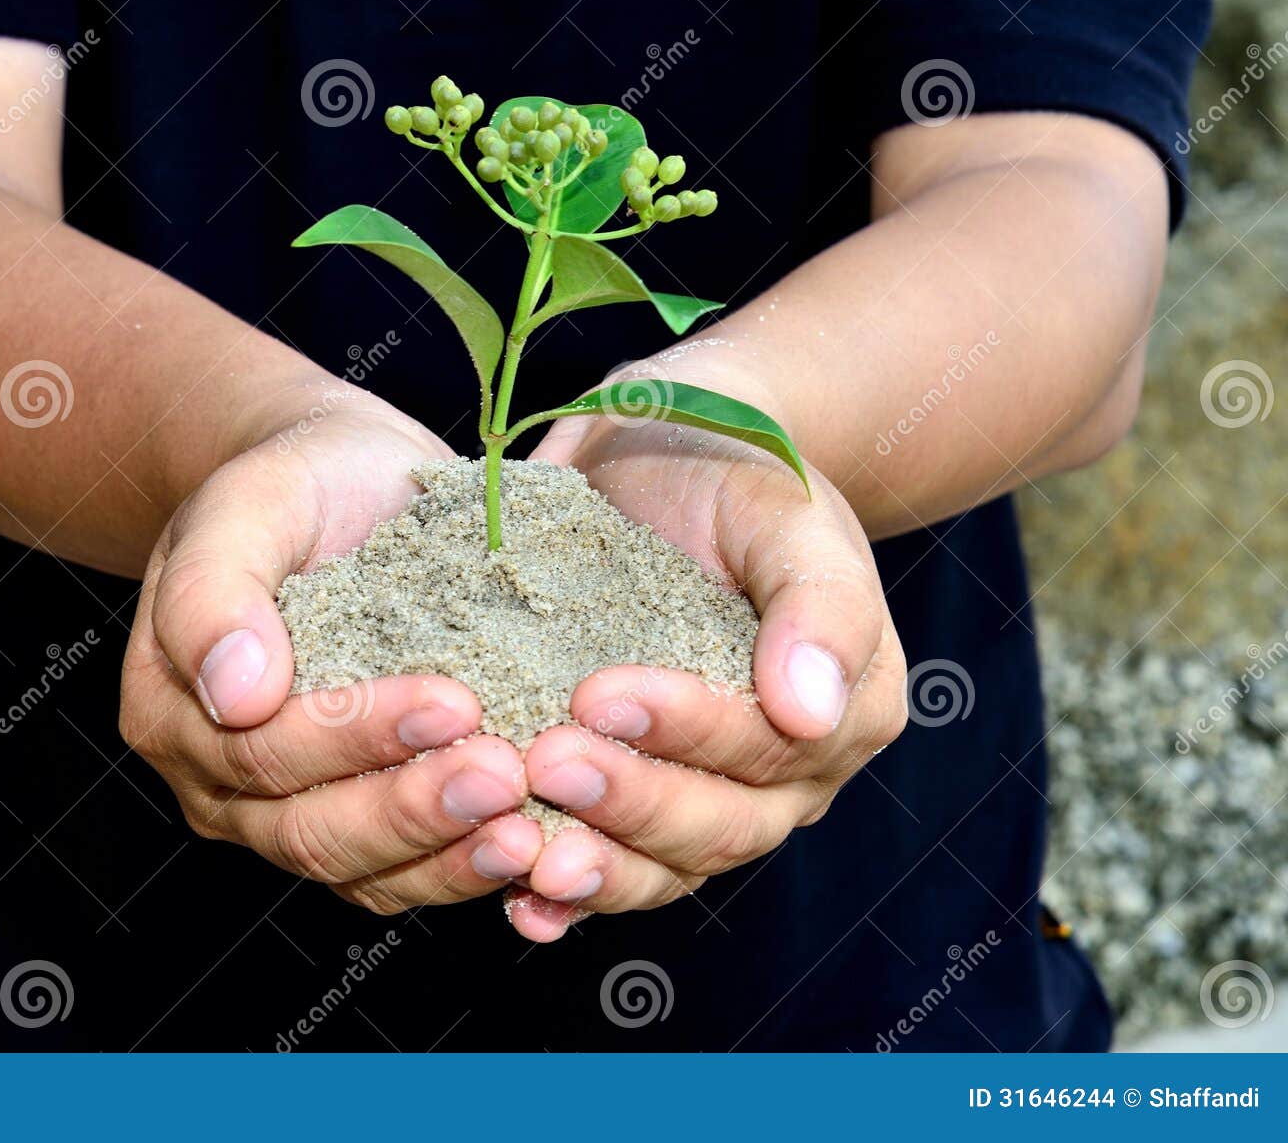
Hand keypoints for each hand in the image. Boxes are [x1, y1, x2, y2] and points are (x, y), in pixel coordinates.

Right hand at [120, 384, 543, 912]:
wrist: (347, 486)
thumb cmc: (297, 484)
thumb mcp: (250, 502)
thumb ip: (216, 589)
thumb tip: (233, 694)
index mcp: (176, 711)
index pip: (263, 752)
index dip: (355, 738)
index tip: (451, 702)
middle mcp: (224, 782)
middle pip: (313, 831)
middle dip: (413, 809)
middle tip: (506, 774)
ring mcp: (293, 813)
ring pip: (364, 871)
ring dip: (449, 857)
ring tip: (528, 833)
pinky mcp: (365, 821)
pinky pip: (407, 873)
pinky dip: (467, 868)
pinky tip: (535, 848)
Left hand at [509, 376, 908, 939]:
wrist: (670, 458)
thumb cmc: (735, 470)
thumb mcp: (783, 509)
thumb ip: (818, 604)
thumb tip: (813, 712)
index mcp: (843, 707)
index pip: (769, 746)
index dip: (687, 730)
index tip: (598, 693)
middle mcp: (790, 775)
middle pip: (719, 825)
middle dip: (629, 799)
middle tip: (544, 760)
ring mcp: (715, 800)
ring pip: (667, 865)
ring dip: (596, 867)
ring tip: (522, 851)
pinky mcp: (642, 805)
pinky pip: (618, 869)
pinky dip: (569, 896)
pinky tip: (520, 905)